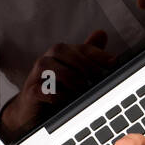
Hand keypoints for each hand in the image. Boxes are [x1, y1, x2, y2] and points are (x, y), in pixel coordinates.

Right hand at [0, 30, 114, 142]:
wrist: (33, 111)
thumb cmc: (57, 89)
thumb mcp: (76, 72)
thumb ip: (88, 55)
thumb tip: (102, 33)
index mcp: (61, 54)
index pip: (80, 48)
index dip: (97, 54)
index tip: (114, 62)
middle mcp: (47, 60)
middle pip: (60, 50)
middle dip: (82, 63)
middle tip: (97, 77)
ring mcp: (36, 76)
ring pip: (48, 65)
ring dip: (69, 77)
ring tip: (82, 88)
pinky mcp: (30, 92)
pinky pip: (40, 89)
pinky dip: (56, 94)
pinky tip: (67, 99)